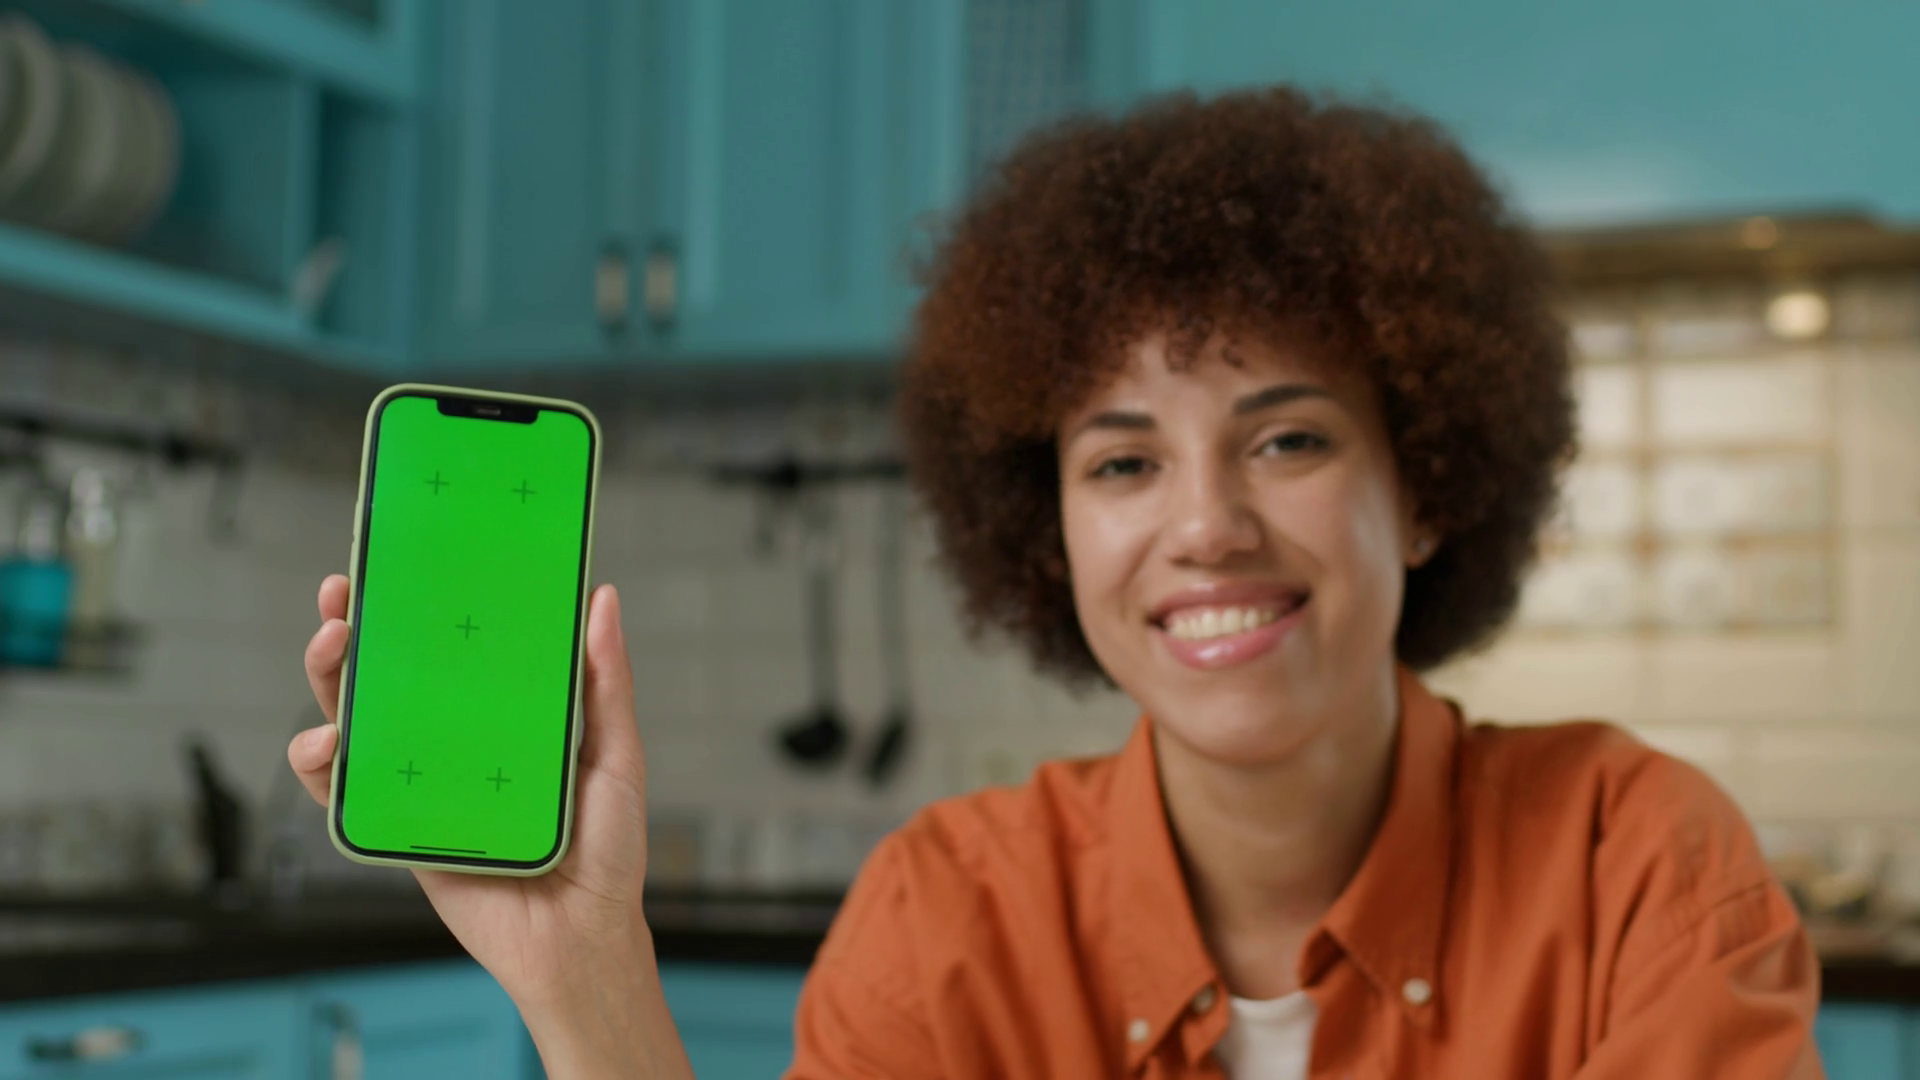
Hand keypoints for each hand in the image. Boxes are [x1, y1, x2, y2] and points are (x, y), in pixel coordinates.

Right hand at [289, 575, 650, 1010]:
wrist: (582, 937)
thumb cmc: (607, 850)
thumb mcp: (617, 755)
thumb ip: (605, 683)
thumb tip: (601, 599)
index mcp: (501, 717)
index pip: (449, 649)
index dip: (417, 607)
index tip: (395, 562)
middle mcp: (454, 744)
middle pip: (389, 677)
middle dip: (354, 631)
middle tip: (344, 596)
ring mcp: (421, 785)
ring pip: (355, 724)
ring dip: (328, 682)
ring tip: (331, 651)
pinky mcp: (397, 831)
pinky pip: (343, 795)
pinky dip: (318, 766)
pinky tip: (322, 743)